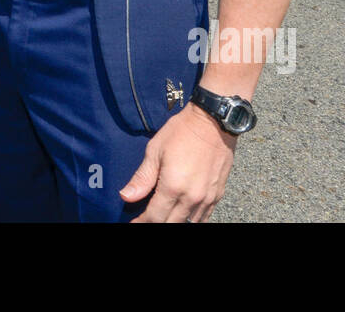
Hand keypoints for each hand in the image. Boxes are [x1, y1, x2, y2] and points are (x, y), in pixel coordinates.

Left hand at [120, 103, 236, 221]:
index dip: (141, 222)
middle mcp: (192, 197)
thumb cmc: (182, 132)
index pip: (154, 218)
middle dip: (156, 223)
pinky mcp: (218, 193)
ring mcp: (207, 197)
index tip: (133, 222)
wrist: (213, 121)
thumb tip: (126, 196)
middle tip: (146, 218)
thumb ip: (142, 178)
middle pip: (171, 224)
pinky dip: (192, 219)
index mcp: (173, 187)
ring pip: (189, 223)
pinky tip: (183, 214)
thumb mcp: (155, 150)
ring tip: (163, 216)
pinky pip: (205, 216)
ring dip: (174, 222)